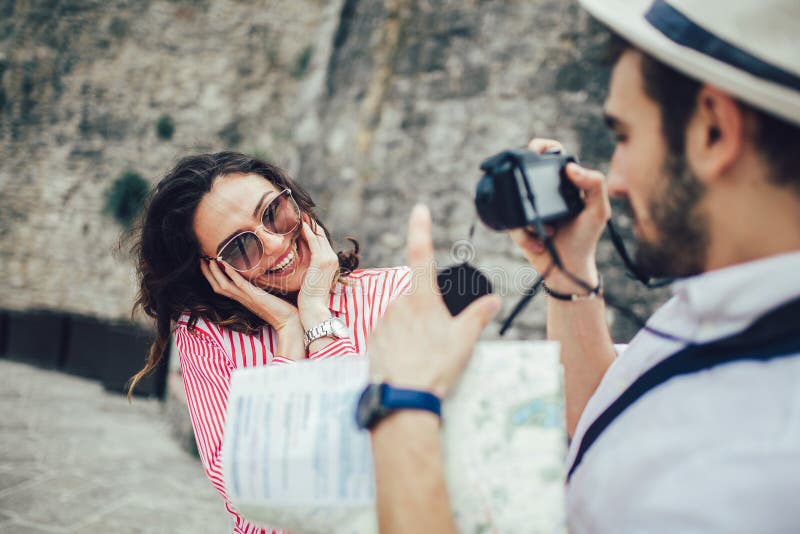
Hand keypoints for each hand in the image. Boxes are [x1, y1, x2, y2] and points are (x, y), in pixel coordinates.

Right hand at [200, 259, 303, 358]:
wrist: (289, 323)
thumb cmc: (280, 310)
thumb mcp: (265, 297)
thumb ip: (258, 289)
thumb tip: (257, 279)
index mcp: (243, 299)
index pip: (221, 287)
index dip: (212, 276)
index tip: (206, 263)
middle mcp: (242, 299)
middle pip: (217, 286)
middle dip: (208, 273)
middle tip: (200, 259)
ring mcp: (248, 298)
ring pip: (224, 286)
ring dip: (215, 273)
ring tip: (209, 260)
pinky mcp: (256, 297)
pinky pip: (240, 285)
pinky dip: (232, 274)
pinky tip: (226, 264)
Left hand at [297, 217, 340, 329]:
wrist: (313, 310)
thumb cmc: (308, 299)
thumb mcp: (309, 281)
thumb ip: (307, 270)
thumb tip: (295, 264)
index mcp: (330, 262)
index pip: (321, 241)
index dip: (311, 230)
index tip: (301, 220)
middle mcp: (332, 258)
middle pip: (321, 235)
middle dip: (310, 222)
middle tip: (298, 210)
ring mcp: (329, 259)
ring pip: (318, 235)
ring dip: (308, 223)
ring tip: (298, 212)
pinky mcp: (322, 261)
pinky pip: (314, 241)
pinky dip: (307, 231)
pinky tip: (299, 223)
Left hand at [367, 205, 501, 397]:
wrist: (403, 399)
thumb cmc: (435, 368)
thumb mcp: (464, 341)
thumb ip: (479, 316)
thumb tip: (494, 301)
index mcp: (422, 299)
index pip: (421, 254)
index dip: (421, 228)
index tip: (420, 209)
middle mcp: (399, 303)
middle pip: (417, 297)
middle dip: (427, 312)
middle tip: (437, 341)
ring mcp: (383, 320)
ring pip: (402, 316)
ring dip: (412, 328)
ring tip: (422, 355)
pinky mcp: (373, 337)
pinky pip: (389, 332)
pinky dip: (399, 341)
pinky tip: (407, 360)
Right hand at [509, 138, 610, 291]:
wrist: (569, 270)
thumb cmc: (586, 238)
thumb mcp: (598, 211)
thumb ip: (595, 184)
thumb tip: (571, 168)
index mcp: (564, 182)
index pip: (551, 154)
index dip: (542, 146)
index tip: (537, 150)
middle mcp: (544, 192)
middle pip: (525, 171)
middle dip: (528, 184)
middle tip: (535, 198)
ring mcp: (528, 207)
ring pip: (515, 199)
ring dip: (531, 217)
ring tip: (548, 231)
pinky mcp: (516, 225)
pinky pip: (511, 223)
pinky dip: (525, 235)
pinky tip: (539, 243)